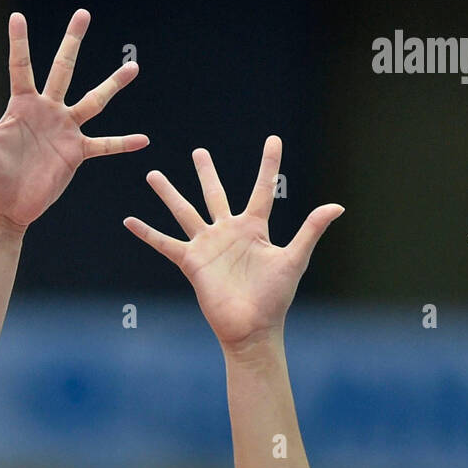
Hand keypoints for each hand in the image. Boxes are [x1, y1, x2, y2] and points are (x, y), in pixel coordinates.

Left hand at [0, 10, 146, 230]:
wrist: (4, 206)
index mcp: (21, 104)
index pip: (21, 66)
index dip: (19, 42)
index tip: (17, 16)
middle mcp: (46, 111)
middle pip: (63, 69)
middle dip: (72, 42)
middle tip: (83, 14)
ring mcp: (63, 130)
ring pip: (92, 101)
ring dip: (112, 85)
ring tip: (133, 68)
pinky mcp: (75, 153)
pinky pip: (103, 145)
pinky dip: (122, 144)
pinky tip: (143, 140)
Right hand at [124, 136, 341, 350]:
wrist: (251, 328)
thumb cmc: (275, 298)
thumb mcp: (294, 259)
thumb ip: (310, 230)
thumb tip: (337, 206)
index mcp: (254, 229)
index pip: (262, 189)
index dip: (268, 164)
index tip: (273, 139)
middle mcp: (229, 233)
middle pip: (215, 194)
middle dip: (206, 172)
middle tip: (199, 152)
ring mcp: (208, 246)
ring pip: (185, 212)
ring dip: (169, 194)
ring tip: (153, 175)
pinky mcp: (191, 262)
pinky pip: (165, 243)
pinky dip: (147, 233)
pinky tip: (129, 221)